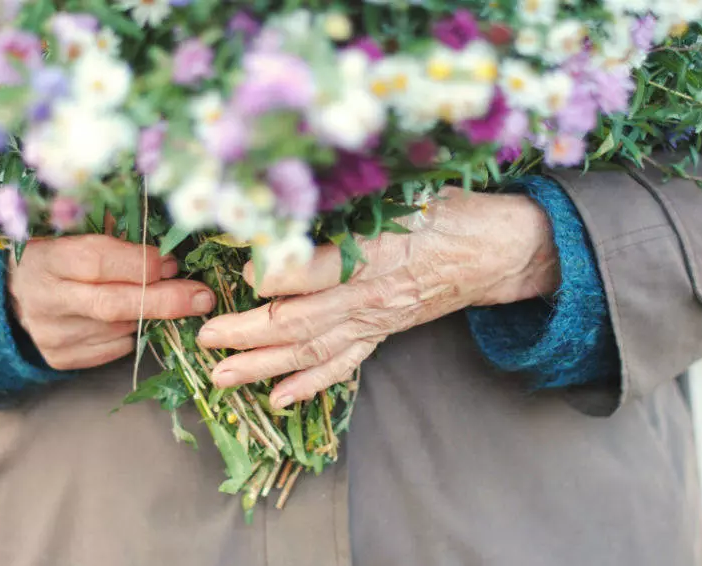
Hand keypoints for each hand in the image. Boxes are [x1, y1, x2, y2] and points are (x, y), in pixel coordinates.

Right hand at [9, 234, 215, 369]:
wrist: (19, 289)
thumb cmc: (60, 249)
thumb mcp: (77, 229)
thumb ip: (117, 229)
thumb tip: (170, 237)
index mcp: (46, 258)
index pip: (96, 263)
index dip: (140, 263)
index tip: (173, 262)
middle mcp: (44, 300)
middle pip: (112, 304)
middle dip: (164, 300)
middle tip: (202, 297)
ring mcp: (52, 334)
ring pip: (119, 328)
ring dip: (150, 314)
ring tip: (165, 296)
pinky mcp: (60, 357)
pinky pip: (115, 348)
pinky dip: (133, 332)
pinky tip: (133, 315)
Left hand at [197, 187, 559, 407]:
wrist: (496, 250)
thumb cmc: (450, 210)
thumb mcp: (407, 187)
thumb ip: (353, 193)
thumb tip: (289, 185)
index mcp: (376, 251)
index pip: (314, 271)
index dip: (274, 274)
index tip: (239, 272)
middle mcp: (371, 294)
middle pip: (301, 321)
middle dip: (248, 333)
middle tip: (205, 337)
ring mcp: (376, 320)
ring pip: (313, 349)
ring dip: (264, 366)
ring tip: (222, 376)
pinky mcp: (382, 332)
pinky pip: (343, 364)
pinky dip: (310, 383)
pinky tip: (279, 397)